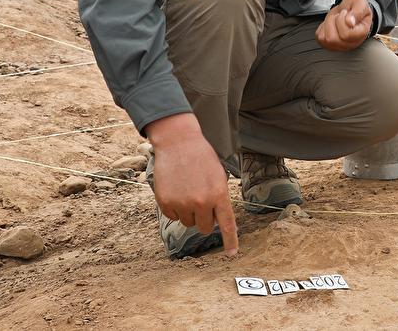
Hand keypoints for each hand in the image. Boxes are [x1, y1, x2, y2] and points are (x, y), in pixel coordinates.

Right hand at [144, 113, 238, 254]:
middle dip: (205, 220)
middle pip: (205, 228)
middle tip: (201, 203)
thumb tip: (216, 219)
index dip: (230, 241)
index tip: (231, 255)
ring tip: (188, 191)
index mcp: (219, 195)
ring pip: (188, 223)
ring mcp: (182, 203)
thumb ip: (219, 198)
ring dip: (189, 213)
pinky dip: (175, 209)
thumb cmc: (202, 158)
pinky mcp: (165, 202)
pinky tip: (176, 191)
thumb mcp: (218, 176)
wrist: (179, 143)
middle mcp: (201, 202)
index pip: (227, 224)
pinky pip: (172, 217)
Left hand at [316, 0, 372, 50]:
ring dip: (328, 24)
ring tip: (335, 19)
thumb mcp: (360, 3)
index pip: (347, 35)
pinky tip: (331, 24)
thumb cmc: (355, 7)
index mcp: (361, 34)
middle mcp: (351, 43)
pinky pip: (320, 37)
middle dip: (334, 22)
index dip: (342, 21)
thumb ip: (357, 11)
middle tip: (340, 15)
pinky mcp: (329, 44)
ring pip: (326, 39)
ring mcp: (340, 45)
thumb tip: (349, 22)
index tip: (346, 13)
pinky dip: (323, 28)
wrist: (348, 9)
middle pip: (333, 39)